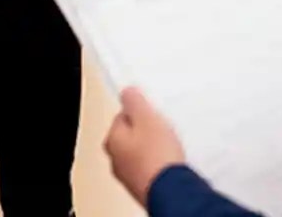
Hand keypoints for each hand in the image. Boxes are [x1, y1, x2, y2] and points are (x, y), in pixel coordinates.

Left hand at [104, 87, 186, 206]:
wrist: (169, 188)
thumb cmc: (156, 156)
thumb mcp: (147, 117)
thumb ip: (134, 101)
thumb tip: (127, 92)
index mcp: (112, 140)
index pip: (122, 115)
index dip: (139, 111)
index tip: (151, 111)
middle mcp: (115, 159)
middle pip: (131, 134)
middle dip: (146, 129)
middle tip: (160, 128)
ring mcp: (128, 173)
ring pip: (140, 150)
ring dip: (153, 146)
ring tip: (166, 145)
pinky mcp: (143, 183)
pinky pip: (149, 165)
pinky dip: (158, 161)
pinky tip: (168, 160)